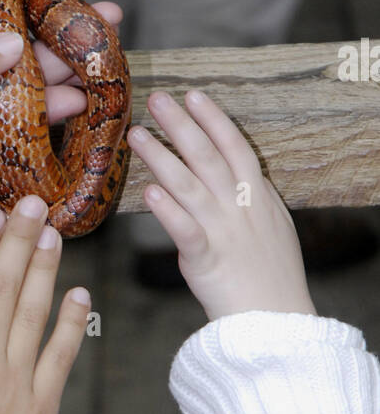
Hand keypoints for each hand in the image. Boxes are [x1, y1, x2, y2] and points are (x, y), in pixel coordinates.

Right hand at [0, 196, 90, 413]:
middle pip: (4, 284)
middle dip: (19, 237)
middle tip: (34, 202)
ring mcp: (15, 379)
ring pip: (34, 310)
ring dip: (45, 267)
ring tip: (55, 233)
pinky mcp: (42, 405)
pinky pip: (61, 355)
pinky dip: (72, 323)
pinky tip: (80, 295)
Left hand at [127, 91, 314, 320]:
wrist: (276, 319)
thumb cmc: (272, 274)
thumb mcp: (273, 226)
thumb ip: (253, 198)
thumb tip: (238, 176)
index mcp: (257, 196)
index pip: (234, 147)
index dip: (213, 119)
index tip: (193, 94)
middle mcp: (239, 207)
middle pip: (207, 157)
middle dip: (180, 125)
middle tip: (155, 99)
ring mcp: (223, 232)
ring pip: (189, 186)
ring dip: (161, 158)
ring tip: (137, 135)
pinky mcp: (206, 259)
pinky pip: (185, 230)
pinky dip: (169, 211)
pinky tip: (150, 192)